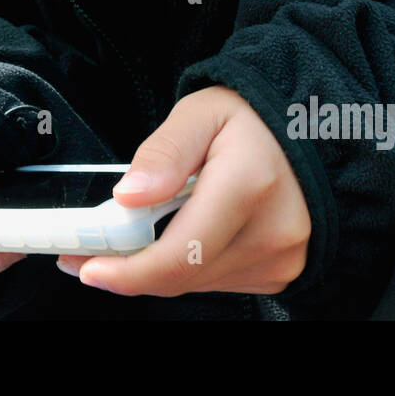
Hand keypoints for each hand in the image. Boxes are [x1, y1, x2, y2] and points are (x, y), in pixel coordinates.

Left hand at [56, 86, 310, 295]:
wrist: (305, 129)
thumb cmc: (252, 117)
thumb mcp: (199, 113)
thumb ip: (163, 152)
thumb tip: (129, 196)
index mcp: (248, 187)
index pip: (179, 255)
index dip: (128, 272)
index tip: (89, 268)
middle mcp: (271, 232)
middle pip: (180, 275)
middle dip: (129, 267)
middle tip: (92, 248)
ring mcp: (280, 258)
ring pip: (194, 282)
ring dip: (158, 263)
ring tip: (141, 226)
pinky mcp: (279, 272)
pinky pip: (215, 280)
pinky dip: (188, 262)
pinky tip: (182, 229)